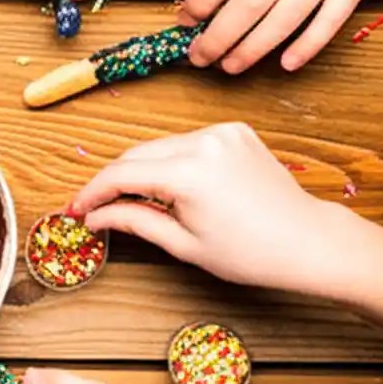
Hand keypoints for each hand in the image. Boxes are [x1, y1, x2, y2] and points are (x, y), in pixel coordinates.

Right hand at [69, 123, 337, 293]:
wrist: (307, 240)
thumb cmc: (250, 252)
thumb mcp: (182, 244)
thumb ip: (133, 221)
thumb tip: (95, 216)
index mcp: (190, 172)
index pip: (121, 173)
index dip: (91, 192)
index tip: (75, 209)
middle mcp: (204, 141)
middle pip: (135, 154)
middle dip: (112, 181)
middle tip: (95, 208)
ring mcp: (221, 132)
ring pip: (158, 146)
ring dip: (140, 170)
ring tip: (134, 202)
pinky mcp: (233, 131)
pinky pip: (184, 143)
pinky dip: (169, 162)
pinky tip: (171, 188)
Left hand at [183, 0, 382, 72]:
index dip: (201, 1)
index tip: (185, 22)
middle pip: (253, 1)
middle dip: (220, 36)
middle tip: (199, 56)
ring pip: (289, 15)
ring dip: (255, 48)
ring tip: (229, 66)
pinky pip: (336, 16)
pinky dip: (311, 44)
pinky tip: (286, 63)